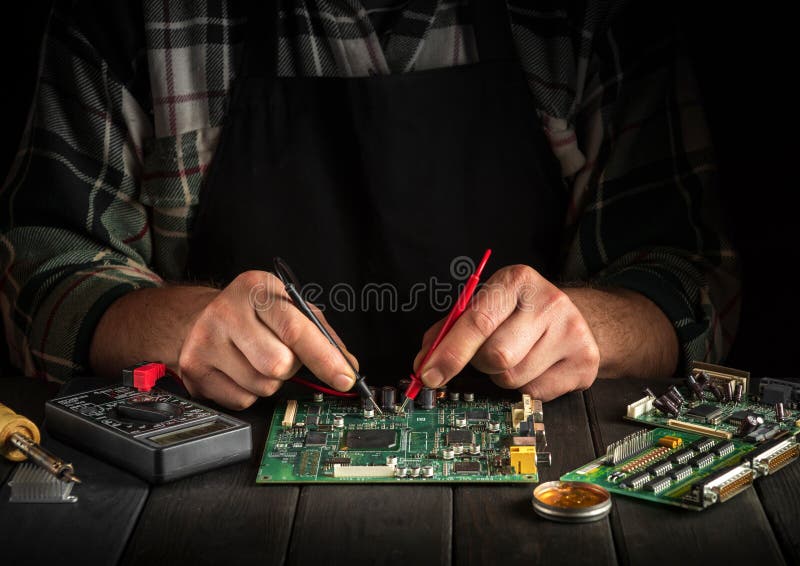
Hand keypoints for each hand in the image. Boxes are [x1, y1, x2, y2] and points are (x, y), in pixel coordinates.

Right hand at [178, 271, 357, 408]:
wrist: (201, 316)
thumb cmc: (254, 313)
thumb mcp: (289, 308)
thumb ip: (322, 335)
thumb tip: (348, 368)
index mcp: (256, 288)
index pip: (295, 329)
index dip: (324, 358)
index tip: (345, 378)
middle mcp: (226, 311)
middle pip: (279, 364)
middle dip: (290, 367)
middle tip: (281, 352)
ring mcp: (204, 340)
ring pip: (263, 386)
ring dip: (271, 381)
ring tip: (257, 358)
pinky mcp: (193, 370)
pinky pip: (242, 400)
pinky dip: (249, 392)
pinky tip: (240, 370)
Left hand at [413, 265, 599, 399]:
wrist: (577, 315)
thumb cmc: (519, 312)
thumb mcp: (486, 305)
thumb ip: (450, 330)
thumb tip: (424, 362)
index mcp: (517, 280)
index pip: (478, 321)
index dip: (449, 352)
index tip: (428, 373)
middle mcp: (549, 301)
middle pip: (495, 356)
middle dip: (480, 363)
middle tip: (486, 354)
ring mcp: (572, 331)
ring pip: (512, 378)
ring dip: (501, 376)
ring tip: (515, 355)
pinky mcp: (585, 361)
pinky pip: (534, 392)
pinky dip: (525, 387)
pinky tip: (536, 366)